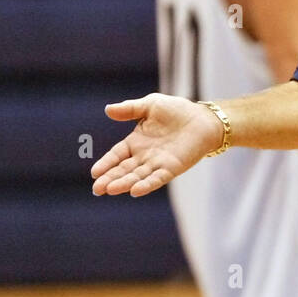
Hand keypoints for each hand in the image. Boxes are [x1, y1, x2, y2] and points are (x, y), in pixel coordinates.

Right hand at [90, 94, 222, 196]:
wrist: (203, 118)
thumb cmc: (177, 110)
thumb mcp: (150, 105)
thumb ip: (130, 109)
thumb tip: (108, 109)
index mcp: (135, 142)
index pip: (116, 155)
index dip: (106, 164)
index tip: (94, 173)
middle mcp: (144, 156)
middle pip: (123, 170)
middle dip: (110, 179)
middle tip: (97, 189)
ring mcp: (157, 163)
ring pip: (137, 176)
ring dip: (124, 183)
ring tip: (111, 190)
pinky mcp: (172, 168)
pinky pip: (157, 178)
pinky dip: (147, 185)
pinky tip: (135, 191)